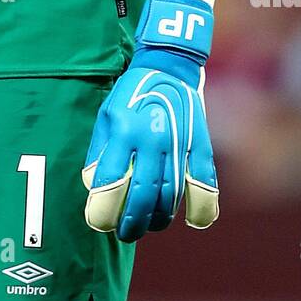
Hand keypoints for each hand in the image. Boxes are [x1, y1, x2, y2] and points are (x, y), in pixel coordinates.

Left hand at [82, 0, 218, 240]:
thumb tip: (96, 189)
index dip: (103, 212)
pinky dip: (201, 208)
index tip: (100, 222)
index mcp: (123, 130)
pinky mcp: (201, 146)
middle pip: (142, 196)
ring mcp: (179, 143)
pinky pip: (204, 184)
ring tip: (149, 224)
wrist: (169, 66)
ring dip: (158, 219)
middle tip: (126, 233)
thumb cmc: (131, 94)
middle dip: (131, 224)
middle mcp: (151, 139)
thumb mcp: (106, 115)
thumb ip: (100, 152)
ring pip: (170, 197)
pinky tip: (192, 220)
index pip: (110, 183)